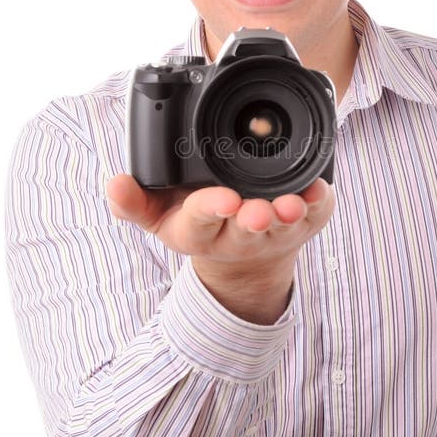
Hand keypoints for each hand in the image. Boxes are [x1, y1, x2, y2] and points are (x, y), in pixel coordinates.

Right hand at [105, 175, 335, 322]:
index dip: (210, 209)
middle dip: (252, 220)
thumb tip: (115, 184)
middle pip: (246, 229)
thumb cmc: (199, 220)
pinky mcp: (305, 222)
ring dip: (288, 214)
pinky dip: (319, 202)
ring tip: (292, 204)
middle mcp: (238, 235)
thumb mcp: (160, 215)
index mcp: (199, 231)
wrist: (244, 252)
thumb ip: (134, 200)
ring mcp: (275, 231)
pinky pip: (316, 213)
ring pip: (284, 224)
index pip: (200, 221)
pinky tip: (321, 188)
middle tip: (258, 212)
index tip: (223, 200)